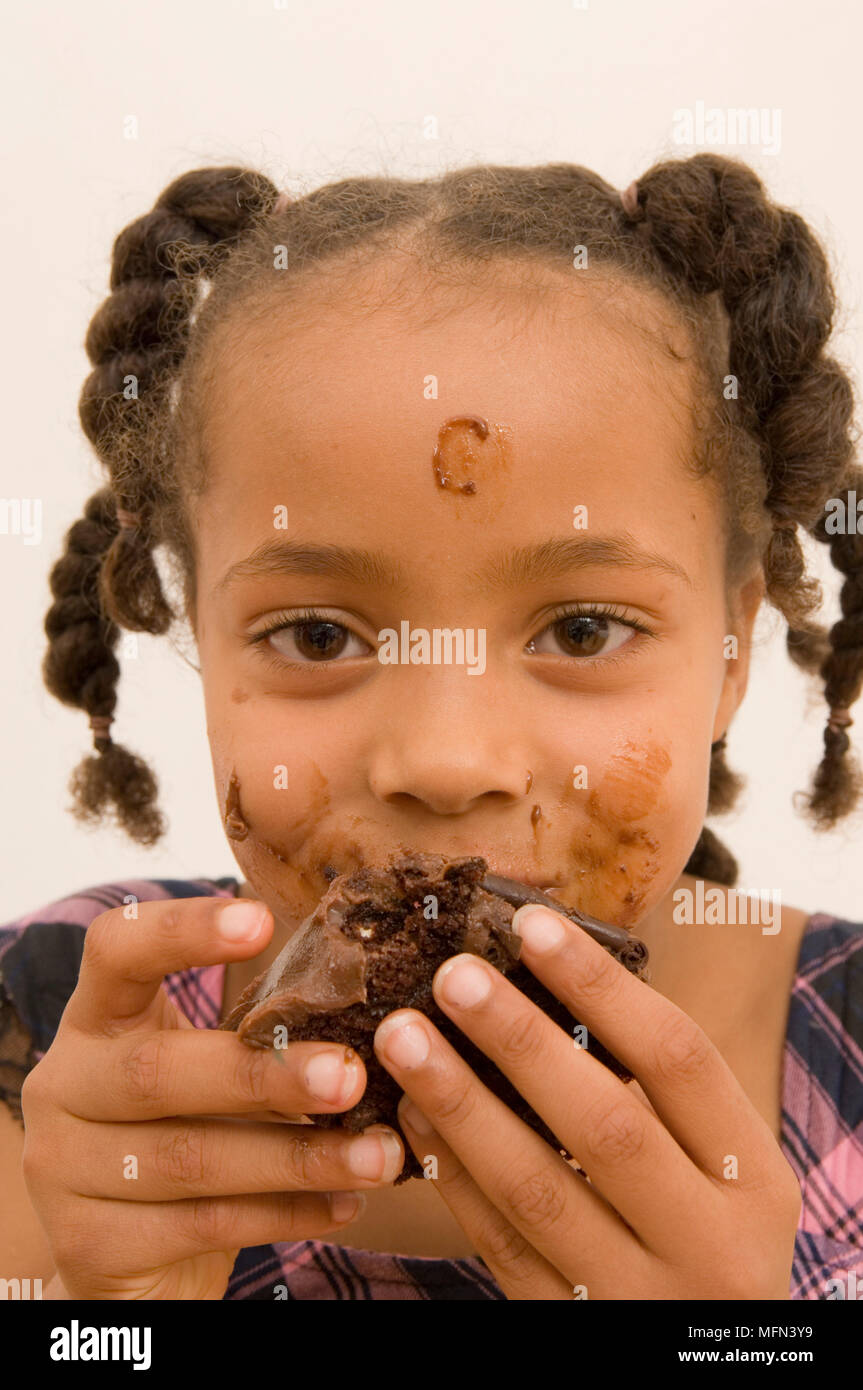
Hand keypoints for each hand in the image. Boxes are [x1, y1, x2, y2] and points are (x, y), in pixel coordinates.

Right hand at [20, 896, 402, 1299]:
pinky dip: (286, 1214)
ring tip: (380, 1154)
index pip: (115, 951)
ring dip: (299, 1156)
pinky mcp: (88, 1246)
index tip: (263, 920)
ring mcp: (64, 1171)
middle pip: (158, 1070)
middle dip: (264, 1074)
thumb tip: (372, 1009)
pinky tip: (345, 1204)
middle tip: (351, 1074)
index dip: (182, 930)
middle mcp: (63, 1087)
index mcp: (94, 1021)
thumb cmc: (188, 1133)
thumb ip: (256, 1037)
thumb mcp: (207, 1072)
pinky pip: (204, 1225)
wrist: (128, 1263)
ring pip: (193, 1159)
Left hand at [373, 903, 800, 1299]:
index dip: (601, 985)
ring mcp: (638, 1298)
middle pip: (604, 1124)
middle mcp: (708, 1243)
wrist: (708, 1367)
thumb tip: (547, 976)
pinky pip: (501, 1247)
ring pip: (537, 1191)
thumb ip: (657, 1095)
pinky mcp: (572, 1331)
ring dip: (461, 1105)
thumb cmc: (706, 1232)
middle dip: (519, 1041)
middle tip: (451, 974)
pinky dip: (453, 1177)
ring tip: (405, 1039)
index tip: (532, 924)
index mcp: (754, 1180)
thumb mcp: (720, 1169)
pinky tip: (414, 1118)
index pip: (676, 1059)